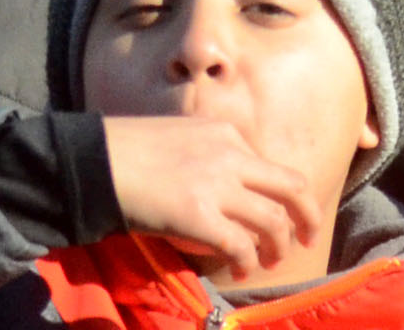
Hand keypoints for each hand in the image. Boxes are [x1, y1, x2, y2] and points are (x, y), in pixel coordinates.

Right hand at [102, 112, 322, 280]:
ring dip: (278, 247)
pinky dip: (246, 261)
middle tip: (308, 237)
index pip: (270, 166)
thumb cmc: (128, 150)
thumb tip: (224, 188)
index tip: (285, 213)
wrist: (95, 160)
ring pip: (273, 221)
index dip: (284, 194)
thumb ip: (208, 154)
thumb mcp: (180, 137)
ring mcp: (217, 185)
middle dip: (307, 216)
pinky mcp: (199, 216)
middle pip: (292, 187)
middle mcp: (230, 156)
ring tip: (269, 261)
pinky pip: (240, 245)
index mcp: (225, 133)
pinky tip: (241, 270)